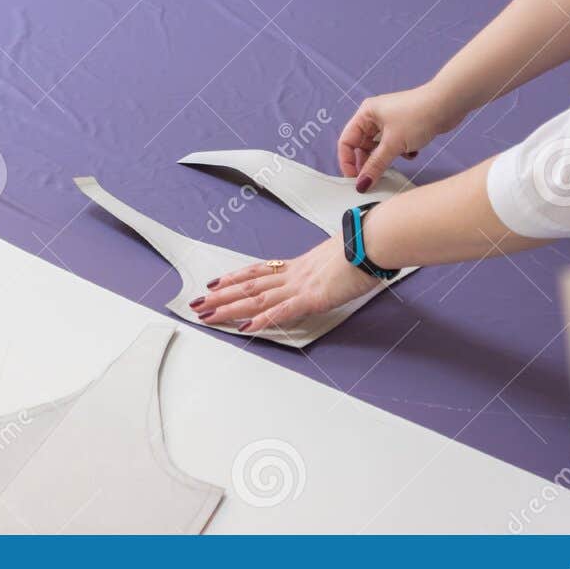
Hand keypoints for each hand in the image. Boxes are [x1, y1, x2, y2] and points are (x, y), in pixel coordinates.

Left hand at [188, 235, 379, 334]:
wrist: (372, 241)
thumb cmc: (362, 248)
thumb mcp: (338, 259)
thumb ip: (326, 269)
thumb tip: (328, 273)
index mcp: (299, 266)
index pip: (258, 272)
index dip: (234, 278)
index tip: (214, 283)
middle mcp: (293, 275)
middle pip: (249, 286)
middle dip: (220, 296)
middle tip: (196, 304)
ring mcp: (300, 286)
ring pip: (256, 299)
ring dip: (229, 308)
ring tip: (207, 315)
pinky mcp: (312, 298)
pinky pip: (281, 311)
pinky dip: (262, 320)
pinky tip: (245, 327)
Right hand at [338, 83, 462, 190]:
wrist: (448, 104)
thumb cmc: (418, 115)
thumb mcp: (393, 144)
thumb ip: (376, 166)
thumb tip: (362, 183)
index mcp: (365, 114)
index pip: (346, 141)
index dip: (348, 161)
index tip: (354, 179)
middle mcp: (375, 116)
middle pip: (362, 146)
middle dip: (369, 162)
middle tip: (374, 177)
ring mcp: (390, 122)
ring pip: (379, 148)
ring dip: (387, 157)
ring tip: (396, 161)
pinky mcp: (404, 128)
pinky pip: (394, 146)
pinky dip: (400, 152)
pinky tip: (411, 153)